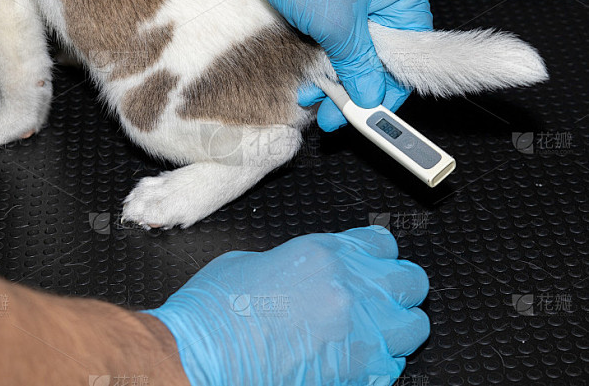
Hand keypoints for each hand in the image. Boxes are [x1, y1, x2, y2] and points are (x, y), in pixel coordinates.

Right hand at [143, 226, 429, 384]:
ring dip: (399, 327)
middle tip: (382, 299)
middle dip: (399, 288)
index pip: (380, 243)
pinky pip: (393, 366)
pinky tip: (359, 362)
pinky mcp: (357, 373)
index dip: (379, 255)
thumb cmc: (214, 313)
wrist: (201, 358)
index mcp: (322, 254)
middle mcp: (348, 287)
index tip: (374, 264)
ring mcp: (358, 331)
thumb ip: (296, 265)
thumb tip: (309, 274)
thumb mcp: (252, 263)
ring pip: (415, 325)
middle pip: (409, 280)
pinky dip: (382, 364)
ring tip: (377, 333)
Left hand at [192, 0, 432, 130]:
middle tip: (333, 116)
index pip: (409, 53)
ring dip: (333, 76)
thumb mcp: (335, 22)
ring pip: (353, 45)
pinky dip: (321, 56)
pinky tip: (307, 77)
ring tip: (311, 98)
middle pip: (380, 52)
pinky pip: (334, 32)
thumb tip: (369, 95)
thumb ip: (357, 65)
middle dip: (354, 87)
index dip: (388, 89)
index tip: (369, 117)